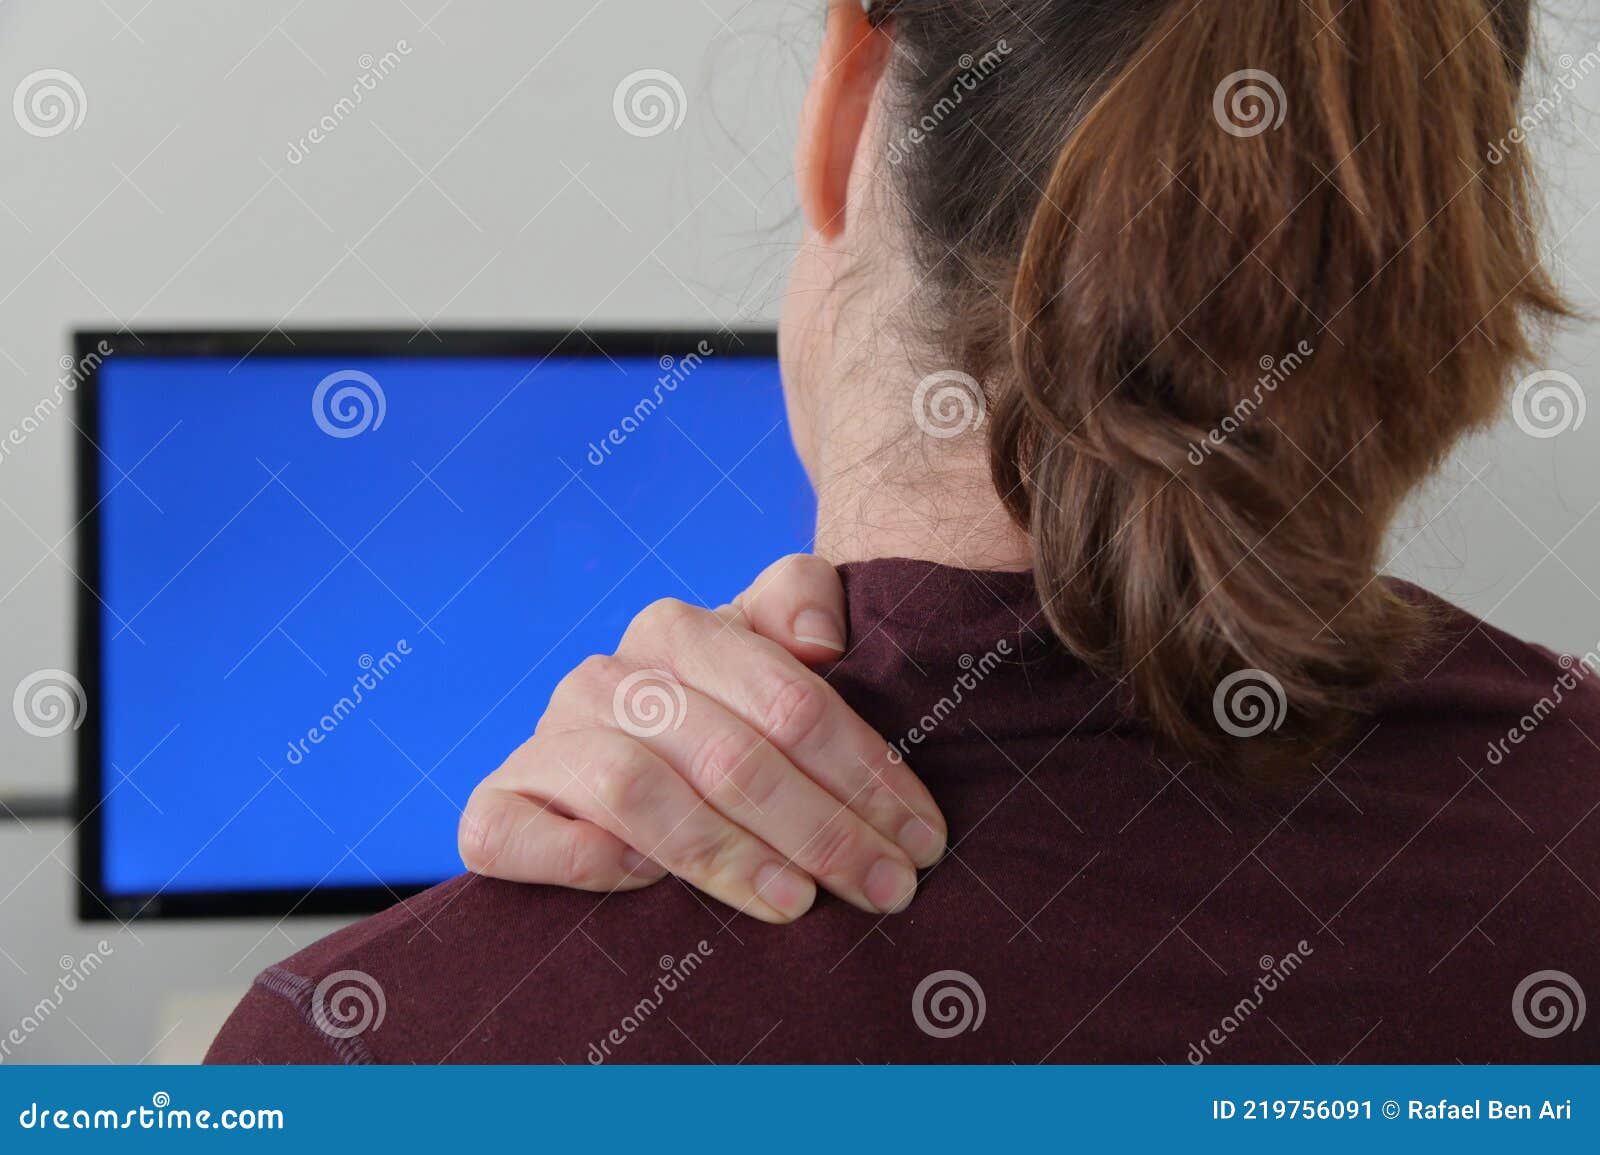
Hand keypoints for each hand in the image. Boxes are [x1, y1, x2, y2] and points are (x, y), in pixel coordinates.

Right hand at [458, 555, 946, 922]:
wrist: (607, 775)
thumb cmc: (721, 717)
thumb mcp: (772, 651)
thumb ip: (800, 601)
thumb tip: (820, 642)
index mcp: (676, 632)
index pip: (789, 699)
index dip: (865, 772)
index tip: (921, 837)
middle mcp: (604, 679)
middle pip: (726, 751)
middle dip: (821, 828)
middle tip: (886, 888)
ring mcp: (545, 745)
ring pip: (635, 790)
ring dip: (725, 853)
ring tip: (796, 903)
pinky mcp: (493, 811)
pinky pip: (512, 833)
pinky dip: (580, 857)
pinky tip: (646, 887)